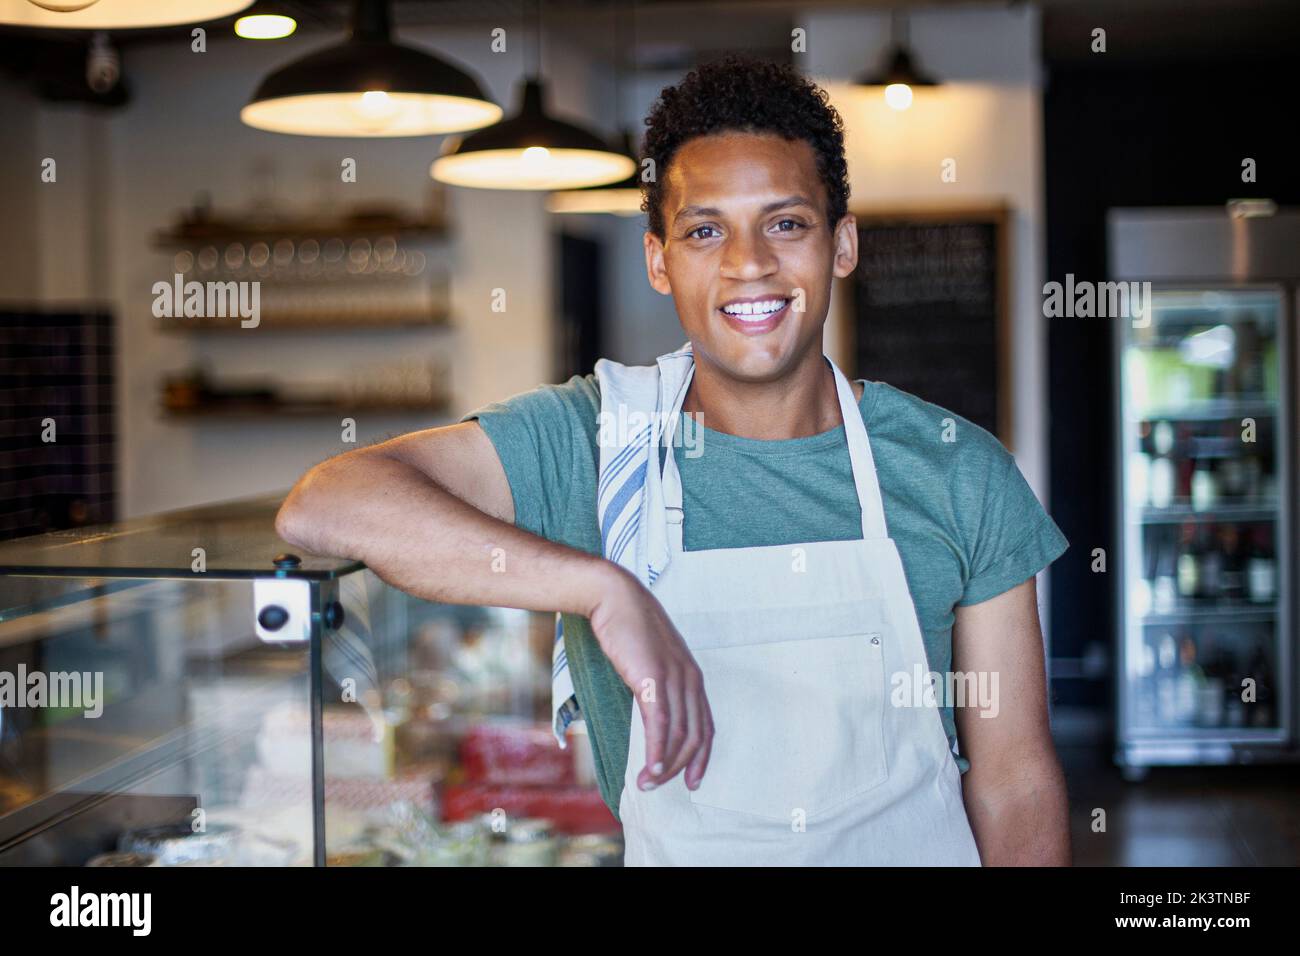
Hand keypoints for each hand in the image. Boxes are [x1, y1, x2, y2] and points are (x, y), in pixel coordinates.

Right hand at [587, 566, 712, 791]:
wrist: (613, 597)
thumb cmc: (626, 627)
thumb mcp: (649, 660)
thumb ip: (656, 684)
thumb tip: (651, 710)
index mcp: (691, 675)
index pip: (706, 726)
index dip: (701, 757)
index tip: (692, 780)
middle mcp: (689, 679)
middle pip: (695, 736)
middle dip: (681, 768)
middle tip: (659, 786)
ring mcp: (673, 678)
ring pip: (678, 735)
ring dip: (664, 766)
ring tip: (647, 784)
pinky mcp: (652, 679)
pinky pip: (660, 725)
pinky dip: (656, 751)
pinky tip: (649, 767)